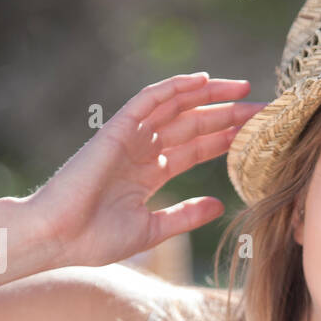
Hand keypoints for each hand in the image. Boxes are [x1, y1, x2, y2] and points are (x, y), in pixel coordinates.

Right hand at [22, 73, 262, 271]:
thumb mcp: (152, 229)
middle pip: (193, 125)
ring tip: (243, 89)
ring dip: (208, 95)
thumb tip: (219, 206)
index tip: (257, 136)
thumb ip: (185, 215)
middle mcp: (142, 150)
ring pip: (176, 107)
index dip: (225, 140)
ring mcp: (129, 138)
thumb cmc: (95, 239)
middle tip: (263, 110)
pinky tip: (201, 81)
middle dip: (228, 115)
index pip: (196, 149)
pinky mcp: (116, 130)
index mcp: (150, 173)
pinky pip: (148, 101)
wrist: (57, 238)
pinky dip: (173, 88)